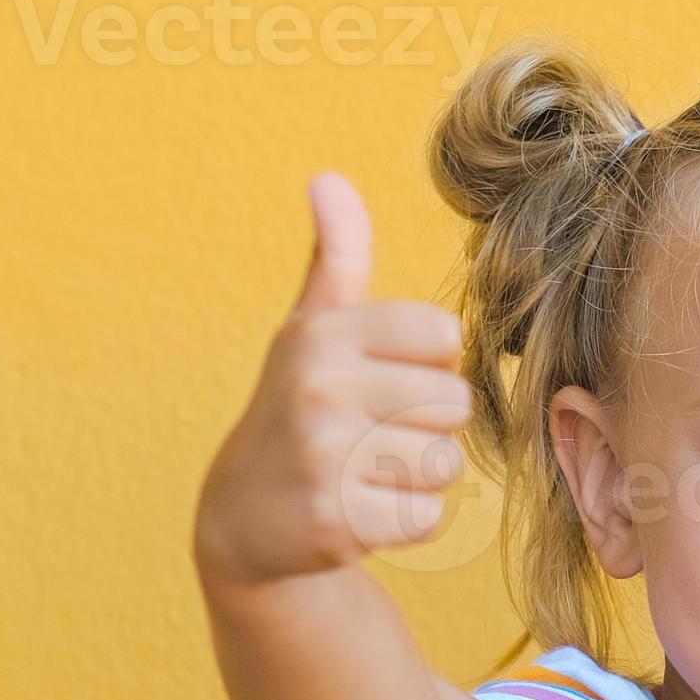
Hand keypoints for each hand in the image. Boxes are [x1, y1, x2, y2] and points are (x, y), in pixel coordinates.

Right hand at [193, 173, 474, 589]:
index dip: (428, 367)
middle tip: (373, 435)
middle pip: (455, 404)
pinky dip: (406, 522)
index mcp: (324, 334)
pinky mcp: (334, 520)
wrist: (245, 515)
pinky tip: (362, 511)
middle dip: (428, 426)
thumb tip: (328, 177)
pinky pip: (428, 517)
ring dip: (418, 477)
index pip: (445, 339)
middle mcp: (319, 387)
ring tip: (367, 472)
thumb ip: (337, 257)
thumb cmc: (300, 407)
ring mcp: (323, 456)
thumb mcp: (312, 328)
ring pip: (445, 463)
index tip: (383, 380)